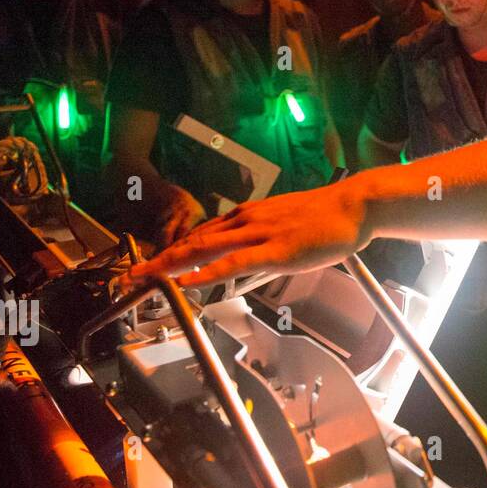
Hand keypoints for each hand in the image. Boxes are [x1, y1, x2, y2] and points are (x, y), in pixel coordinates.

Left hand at [132, 179, 367, 285]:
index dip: (176, 252)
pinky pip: (235, 262)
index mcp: (249, 216)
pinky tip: (188, 281)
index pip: (203, 235)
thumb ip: (264, 245)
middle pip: (194, 242)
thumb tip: (249, 265)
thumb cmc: (326, 217)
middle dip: (161, 260)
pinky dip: (208, 272)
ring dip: (171, 264)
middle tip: (133, 275)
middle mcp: (247, 221)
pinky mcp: (276, 250)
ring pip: (206, 249)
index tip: (156, 265)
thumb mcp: (287, 227)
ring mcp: (260, 234)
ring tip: (146, 278)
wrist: (353, 206)